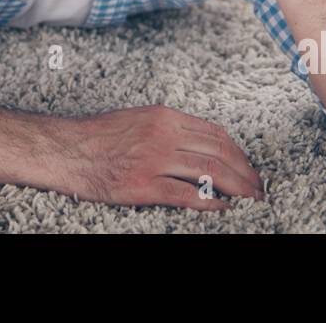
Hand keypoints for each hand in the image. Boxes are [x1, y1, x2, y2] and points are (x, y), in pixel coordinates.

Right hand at [46, 105, 263, 210]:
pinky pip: (187, 194)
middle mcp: (163, 135)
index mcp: (165, 117)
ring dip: (237, 187)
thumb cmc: (99, 136)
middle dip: (246, 172)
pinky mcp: (144, 185)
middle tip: (259, 187)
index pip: (215, 133)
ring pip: (209, 172)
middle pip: (219, 152)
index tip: (249, 166)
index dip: (239, 152)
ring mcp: (154, 160)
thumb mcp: (139, 119)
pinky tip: (224, 208)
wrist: (66, 149)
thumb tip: (202, 144)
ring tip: (251, 199)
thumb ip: (170, 128)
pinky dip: (211, 202)